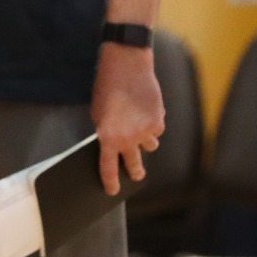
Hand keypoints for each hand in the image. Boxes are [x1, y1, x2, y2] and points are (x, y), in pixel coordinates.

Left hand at [92, 42, 163, 196]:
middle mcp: (128, 138)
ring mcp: (146, 132)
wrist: (126, 65)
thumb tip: (114, 147)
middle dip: (135, 171)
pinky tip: (145, 109)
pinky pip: (157, 131)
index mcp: (108, 137)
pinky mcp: (159, 121)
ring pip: (149, 146)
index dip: (110, 182)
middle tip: (136, 174)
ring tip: (138, 123)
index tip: (112, 191)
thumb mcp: (98, 113)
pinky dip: (152, 124)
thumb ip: (106, 132)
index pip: (108, 168)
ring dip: (145, 140)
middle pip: (134, 164)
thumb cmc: (107, 86)